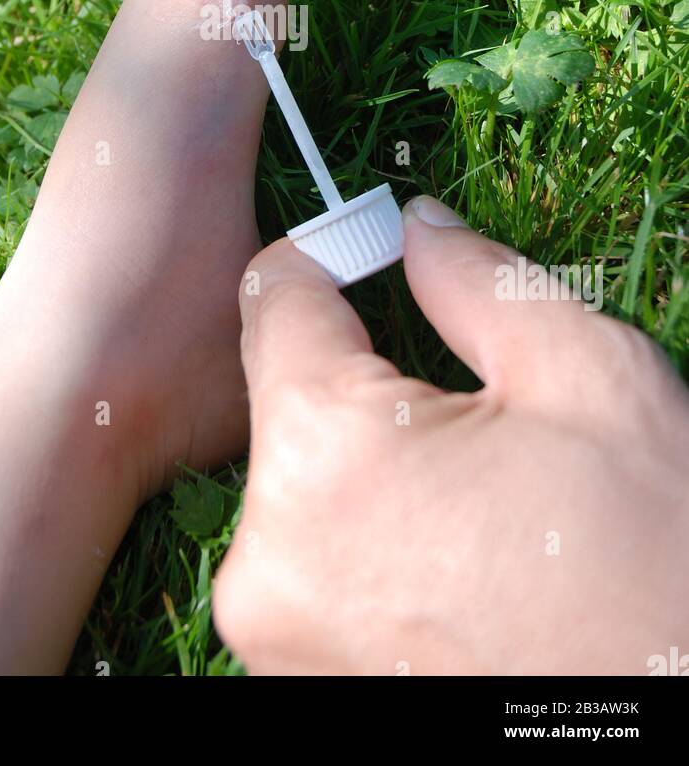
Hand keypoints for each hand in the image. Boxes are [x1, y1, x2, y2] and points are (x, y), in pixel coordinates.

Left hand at [213, 196, 688, 674]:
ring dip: (371, 469)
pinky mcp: (301, 687)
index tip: (375, 249)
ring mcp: (278, 641)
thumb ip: (476, 281)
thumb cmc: (656, 566)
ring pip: (301, 490)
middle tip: (468, 408)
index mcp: (323, 457)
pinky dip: (370, 544)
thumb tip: (417, 227)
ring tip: (480, 503)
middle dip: (364, 380)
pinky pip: (313, 570)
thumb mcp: (587, 378)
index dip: (330, 256)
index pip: (275, 301)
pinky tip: (460, 560)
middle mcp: (265, 562)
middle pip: (286, 402)